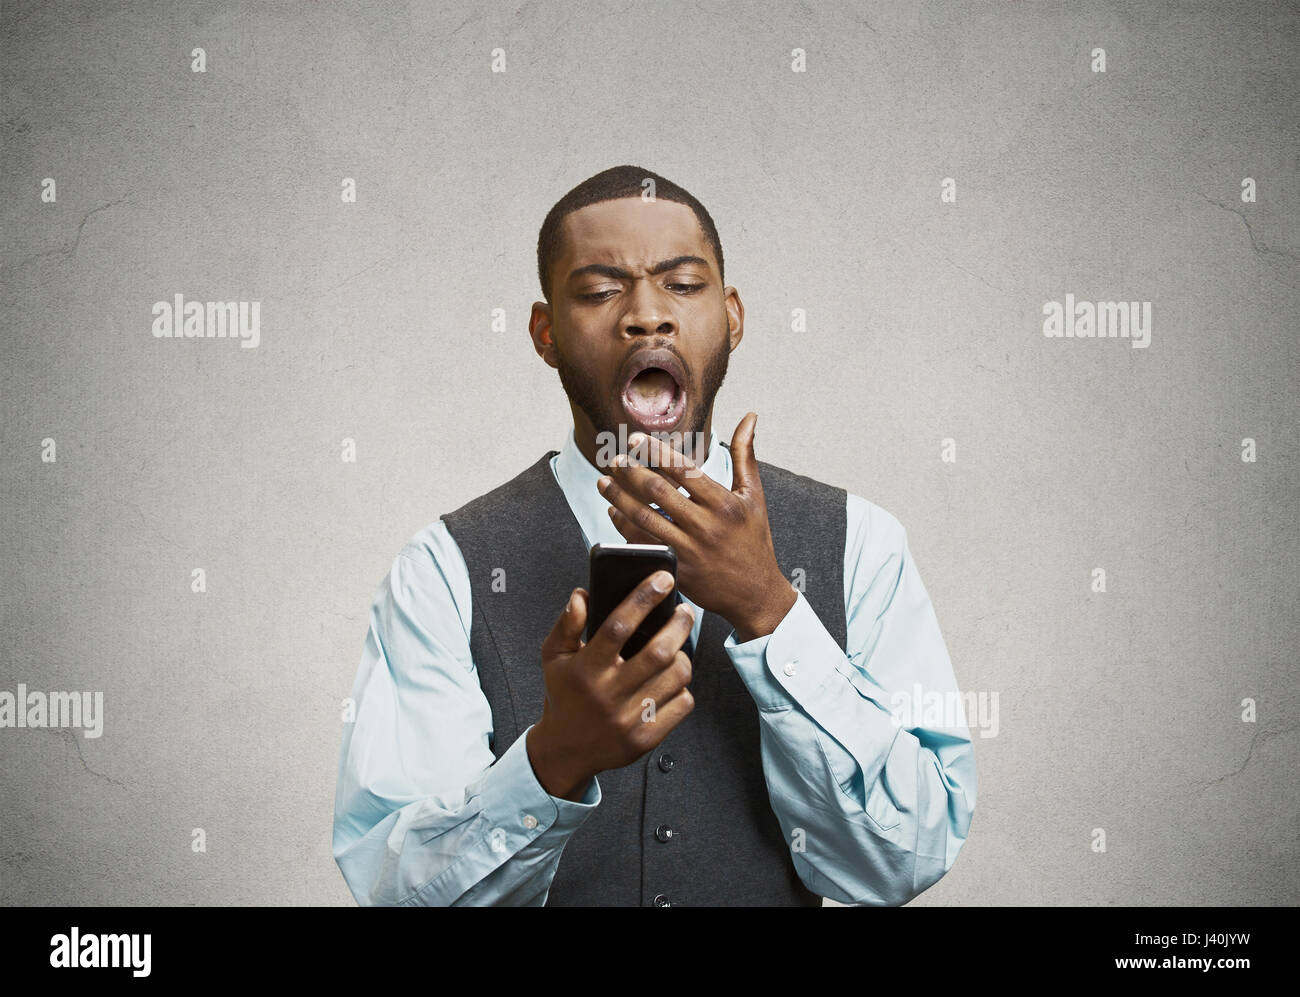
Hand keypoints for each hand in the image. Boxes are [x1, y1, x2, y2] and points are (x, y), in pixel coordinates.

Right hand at [527, 572, 695, 800]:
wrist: (566, 750)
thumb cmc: (564, 696)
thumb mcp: (554, 657)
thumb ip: (567, 624)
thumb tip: (582, 594)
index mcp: (586, 670)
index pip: (618, 626)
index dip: (643, 598)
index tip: (662, 579)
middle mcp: (608, 694)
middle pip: (657, 652)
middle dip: (679, 625)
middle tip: (685, 611)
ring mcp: (629, 719)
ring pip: (675, 677)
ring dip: (683, 656)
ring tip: (677, 647)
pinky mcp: (646, 738)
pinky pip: (682, 704)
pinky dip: (683, 687)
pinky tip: (671, 680)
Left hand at [597, 412, 797, 642]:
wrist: (755, 593)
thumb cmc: (754, 540)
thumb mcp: (753, 496)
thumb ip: (745, 455)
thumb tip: (749, 417)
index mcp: (723, 503)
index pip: (683, 470)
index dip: (656, 452)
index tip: (636, 440)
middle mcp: (705, 525)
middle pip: (657, 491)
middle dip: (630, 471)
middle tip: (614, 460)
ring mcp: (688, 549)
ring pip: (643, 517)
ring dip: (618, 497)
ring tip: (604, 482)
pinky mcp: (676, 569)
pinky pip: (641, 543)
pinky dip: (623, 527)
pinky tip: (613, 512)